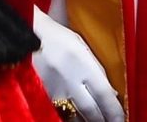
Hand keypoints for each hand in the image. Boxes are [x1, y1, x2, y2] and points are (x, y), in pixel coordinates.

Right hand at [33, 7, 123, 121]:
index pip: (104, 94)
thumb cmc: (57, 37)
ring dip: (87, 121)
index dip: (115, 112)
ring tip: (94, 120)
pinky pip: (60, 113)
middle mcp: (69, 79)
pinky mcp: (42, 96)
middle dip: (103, 121)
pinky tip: (76, 116)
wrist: (26, 33)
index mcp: (82, 63)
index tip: (121, 119)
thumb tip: (112, 94)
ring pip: (75, 117)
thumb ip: (97, 69)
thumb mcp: (81, 47)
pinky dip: (70, 117)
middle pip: (91, 111)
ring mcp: (54, 90)